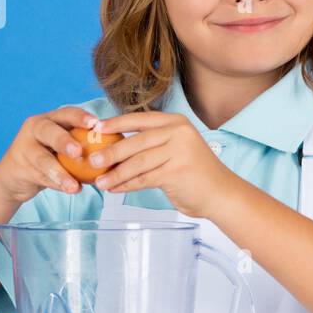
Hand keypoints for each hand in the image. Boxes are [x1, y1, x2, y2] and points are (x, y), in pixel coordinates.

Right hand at [0, 105, 99, 202]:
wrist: (16, 175)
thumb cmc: (50, 155)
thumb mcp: (63, 144)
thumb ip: (84, 142)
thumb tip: (121, 148)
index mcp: (50, 118)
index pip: (66, 113)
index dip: (80, 117)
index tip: (96, 124)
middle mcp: (35, 129)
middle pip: (48, 131)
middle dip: (64, 141)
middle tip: (79, 152)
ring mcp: (24, 148)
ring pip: (42, 159)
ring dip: (60, 173)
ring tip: (74, 186)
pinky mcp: (19, 168)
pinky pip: (40, 177)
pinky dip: (57, 184)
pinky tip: (72, 190)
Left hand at [88, 111, 234, 217]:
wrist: (221, 194)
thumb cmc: (195, 174)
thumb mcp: (176, 149)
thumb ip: (152, 145)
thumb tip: (114, 147)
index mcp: (176, 122)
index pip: (140, 119)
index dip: (116, 123)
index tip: (95, 129)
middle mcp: (179, 132)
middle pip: (136, 141)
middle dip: (111, 152)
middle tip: (92, 160)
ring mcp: (179, 151)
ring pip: (138, 162)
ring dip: (116, 173)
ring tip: (99, 182)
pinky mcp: (177, 171)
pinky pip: (144, 178)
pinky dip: (127, 185)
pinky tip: (115, 189)